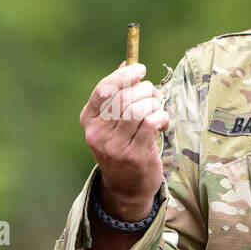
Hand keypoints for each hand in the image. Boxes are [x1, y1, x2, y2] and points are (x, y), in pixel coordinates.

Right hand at [79, 62, 167, 220]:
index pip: (103, 90)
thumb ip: (117, 94)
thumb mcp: (111, 122)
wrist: (126, 187)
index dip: (124, 75)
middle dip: (144, 89)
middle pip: (122, 97)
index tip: (140, 70)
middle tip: (153, 93)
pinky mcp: (134, 156)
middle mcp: (97, 133)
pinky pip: (151, 124)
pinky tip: (162, 122)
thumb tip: (127, 62)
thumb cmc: (122, 146)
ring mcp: (115, 147)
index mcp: (88, 120)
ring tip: (157, 108)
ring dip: (154, 103)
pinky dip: (161, 117)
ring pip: (137, 109)